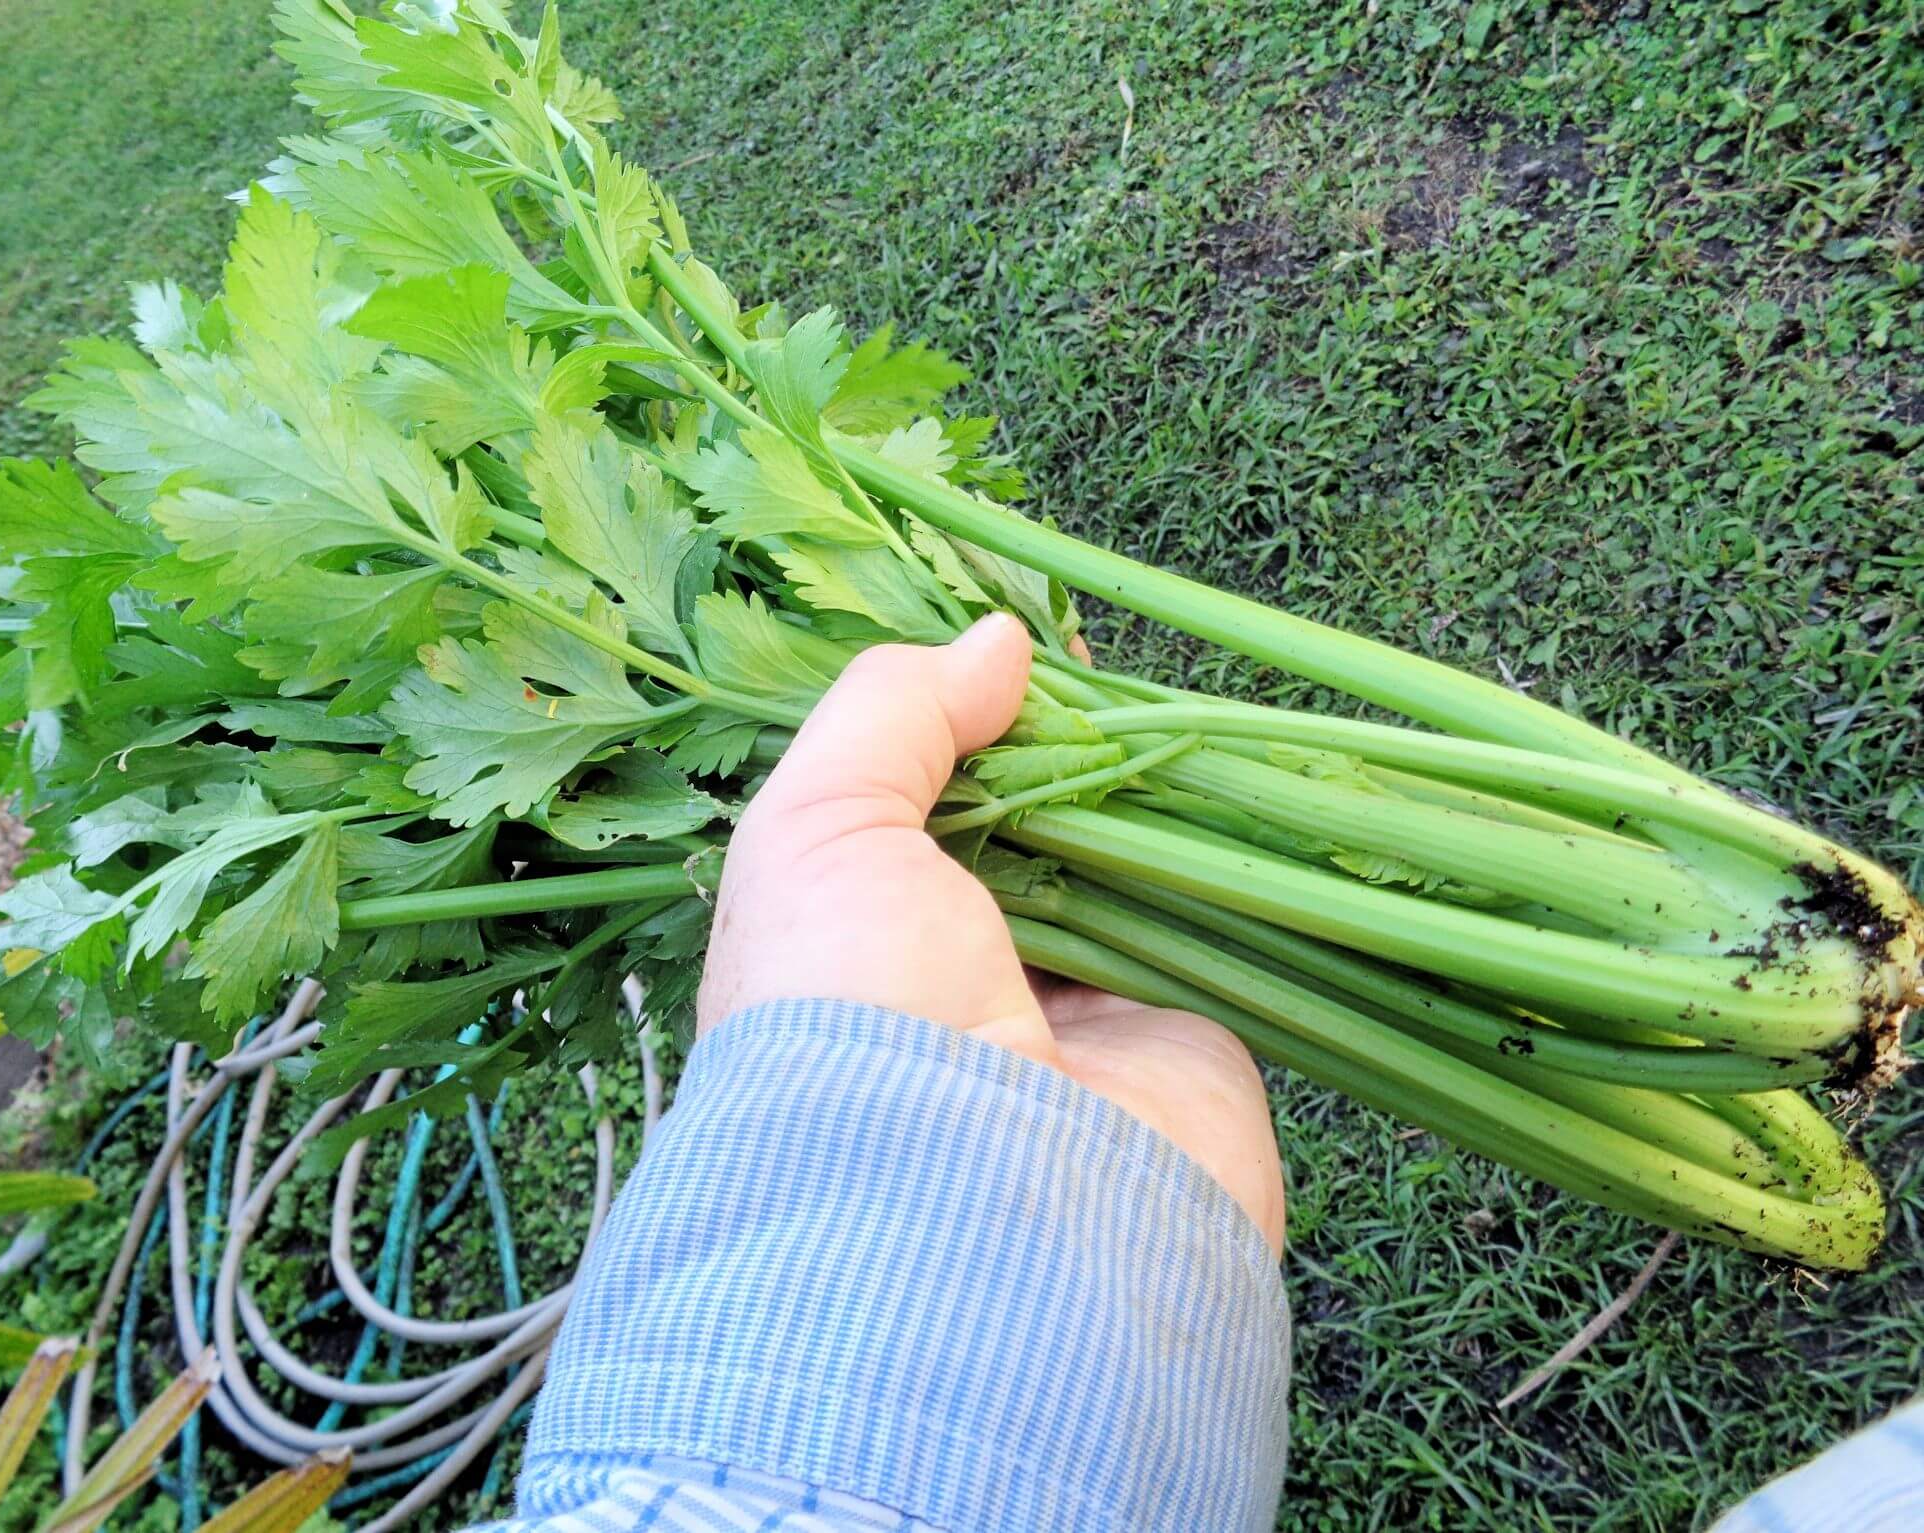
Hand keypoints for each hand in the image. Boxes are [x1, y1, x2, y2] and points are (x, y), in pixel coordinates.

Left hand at [697, 614, 1284, 1253]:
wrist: (973, 1211)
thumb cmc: (851, 1014)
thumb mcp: (817, 830)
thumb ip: (891, 716)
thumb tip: (995, 640)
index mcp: (855, 941)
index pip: (912, 807)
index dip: (954, 724)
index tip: (1007, 647)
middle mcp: (959, 980)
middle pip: (1022, 831)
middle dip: (1053, 750)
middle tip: (1090, 663)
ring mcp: (1074, 1015)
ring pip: (1117, 867)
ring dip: (1137, 795)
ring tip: (1153, 703)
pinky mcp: (1180, 1040)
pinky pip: (1205, 922)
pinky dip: (1213, 856)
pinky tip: (1220, 774)